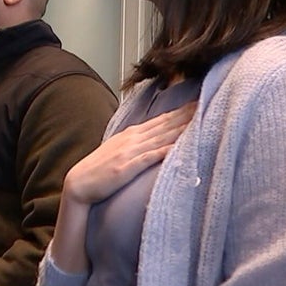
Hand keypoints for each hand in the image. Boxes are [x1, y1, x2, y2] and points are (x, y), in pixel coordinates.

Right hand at [63, 102, 195, 205]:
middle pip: (165, 124)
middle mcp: (133, 139)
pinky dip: (163, 151)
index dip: (181, 111)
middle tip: (206, 104)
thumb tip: (155, 137)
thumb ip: (138, 142)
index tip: (199, 103)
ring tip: (199, 121)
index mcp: (133, 134)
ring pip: (161, 137)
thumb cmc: (100, 168)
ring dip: (180, 128)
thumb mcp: (120, 149)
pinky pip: (149, 157)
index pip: (162, 119)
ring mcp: (130, 152)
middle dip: (186, 115)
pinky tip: (177, 147)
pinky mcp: (127, 167)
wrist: (79, 183)